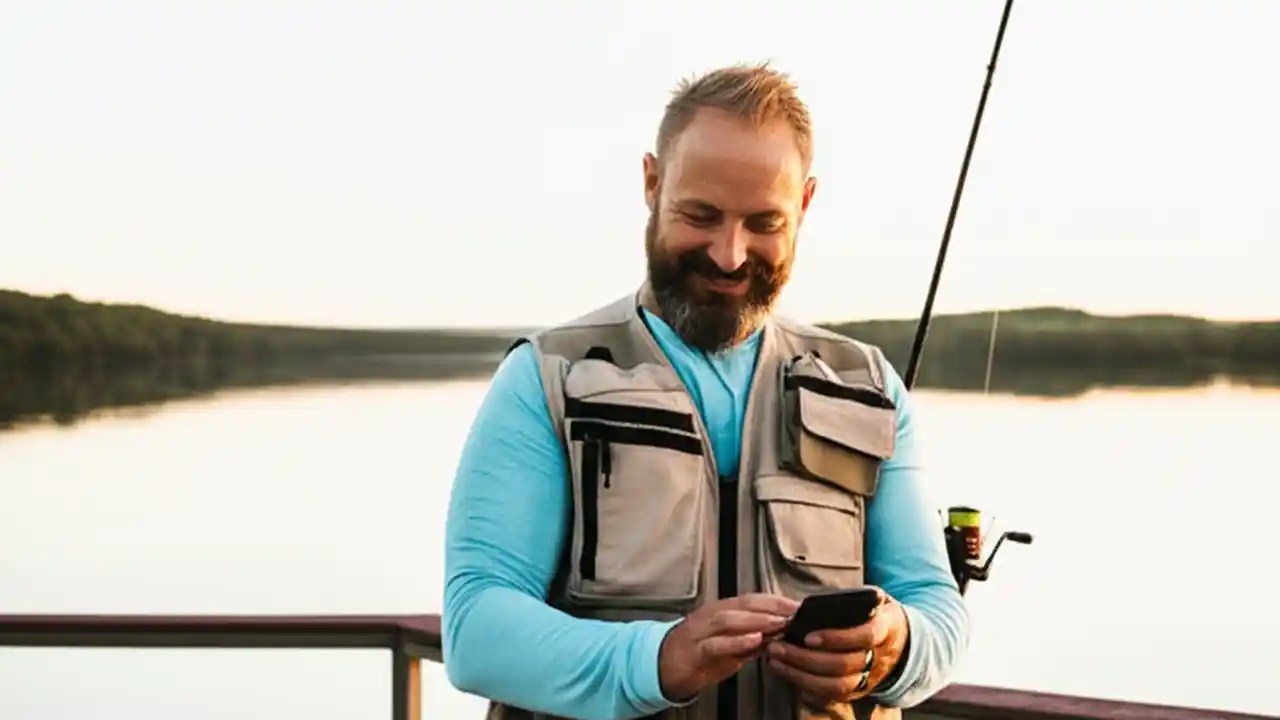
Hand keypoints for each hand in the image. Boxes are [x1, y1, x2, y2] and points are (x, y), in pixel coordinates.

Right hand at [658, 593, 799, 701]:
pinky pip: (717, 643)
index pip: (752, 599)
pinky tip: (754, 640)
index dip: (776, 600)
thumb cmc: (696, 654)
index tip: (797, 606)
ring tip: (778, 622)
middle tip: (793, 612)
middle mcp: (711, 616)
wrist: (661, 667)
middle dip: (771, 606)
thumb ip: (751, 640)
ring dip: (757, 620)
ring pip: (730, 619)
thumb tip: (778, 635)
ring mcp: (701, 631)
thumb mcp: (729, 646)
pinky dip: (737, 641)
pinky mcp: (694, 650)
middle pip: (743, 604)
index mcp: (720, 611)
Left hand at [765, 587, 908, 707]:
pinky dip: (810, 688)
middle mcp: (877, 657)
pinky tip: (789, 675)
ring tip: (776, 660)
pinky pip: (833, 696)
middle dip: (806, 658)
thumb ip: (856, 598)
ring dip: (802, 675)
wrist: (903, 643)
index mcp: (884, 629)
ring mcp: (869, 677)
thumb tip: (822, 601)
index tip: (808, 636)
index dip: (836, 638)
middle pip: (843, 665)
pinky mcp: (859, 690)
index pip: (863, 636)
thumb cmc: (878, 615)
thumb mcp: (875, 599)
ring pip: (836, 685)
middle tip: (778, 647)